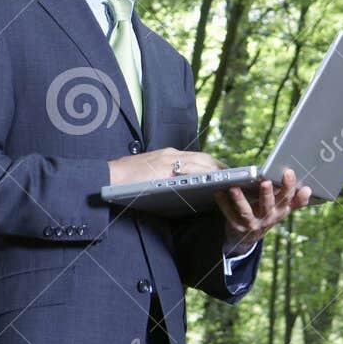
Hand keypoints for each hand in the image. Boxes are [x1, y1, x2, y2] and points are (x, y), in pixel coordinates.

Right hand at [107, 146, 221, 186]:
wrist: (106, 177)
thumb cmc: (126, 180)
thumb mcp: (150, 175)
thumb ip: (166, 177)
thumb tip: (183, 188)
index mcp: (167, 155)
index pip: (197, 158)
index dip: (213, 164)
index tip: (225, 171)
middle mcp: (169, 154)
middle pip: (202, 158)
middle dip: (219, 167)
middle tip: (236, 176)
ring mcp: (166, 160)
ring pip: (198, 163)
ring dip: (215, 170)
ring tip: (229, 180)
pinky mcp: (161, 169)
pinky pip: (187, 170)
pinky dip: (201, 174)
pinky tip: (210, 183)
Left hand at [214, 166, 311, 255]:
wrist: (249, 237)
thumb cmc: (267, 213)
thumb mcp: (282, 208)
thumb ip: (295, 199)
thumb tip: (308, 190)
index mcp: (281, 210)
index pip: (287, 198)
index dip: (290, 186)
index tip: (289, 172)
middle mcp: (268, 218)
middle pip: (268, 205)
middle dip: (268, 193)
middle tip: (266, 181)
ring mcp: (252, 224)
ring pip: (246, 212)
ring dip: (240, 200)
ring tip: (234, 188)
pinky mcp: (237, 226)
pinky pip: (229, 214)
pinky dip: (223, 203)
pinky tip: (219, 191)